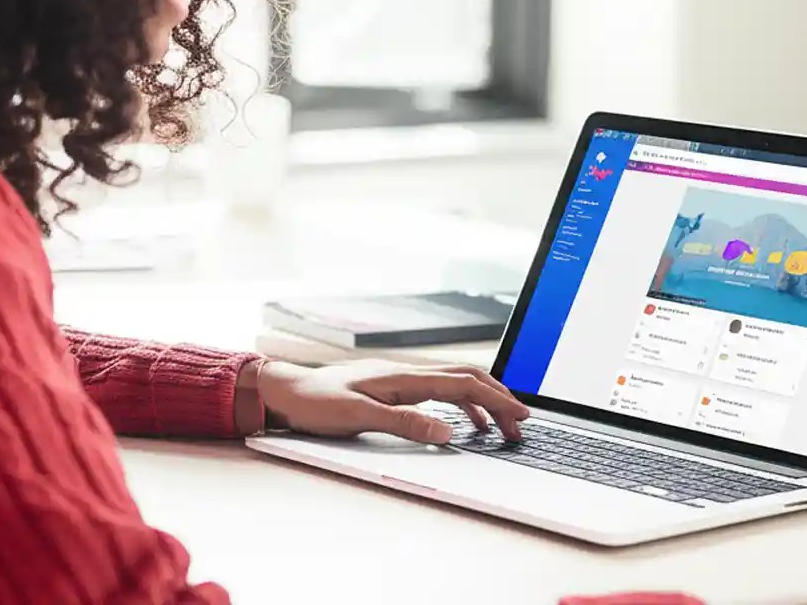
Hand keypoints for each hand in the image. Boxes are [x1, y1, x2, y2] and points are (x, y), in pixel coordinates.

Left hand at [258, 360, 530, 443]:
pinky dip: (462, 403)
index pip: (464, 385)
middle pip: (468, 378)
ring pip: (456, 382)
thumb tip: (447, 433)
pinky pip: (439, 390)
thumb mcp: (358, 417)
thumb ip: (405, 423)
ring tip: (501, 424)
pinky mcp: (394, 386)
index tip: (520, 416)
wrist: (285, 390)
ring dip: (483, 400)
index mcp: (404, 377)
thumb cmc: (315, 402)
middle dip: (500, 397)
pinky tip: (463, 422)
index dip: (497, 400)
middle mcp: (407, 372)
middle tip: (521, 422)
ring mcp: (402, 378)